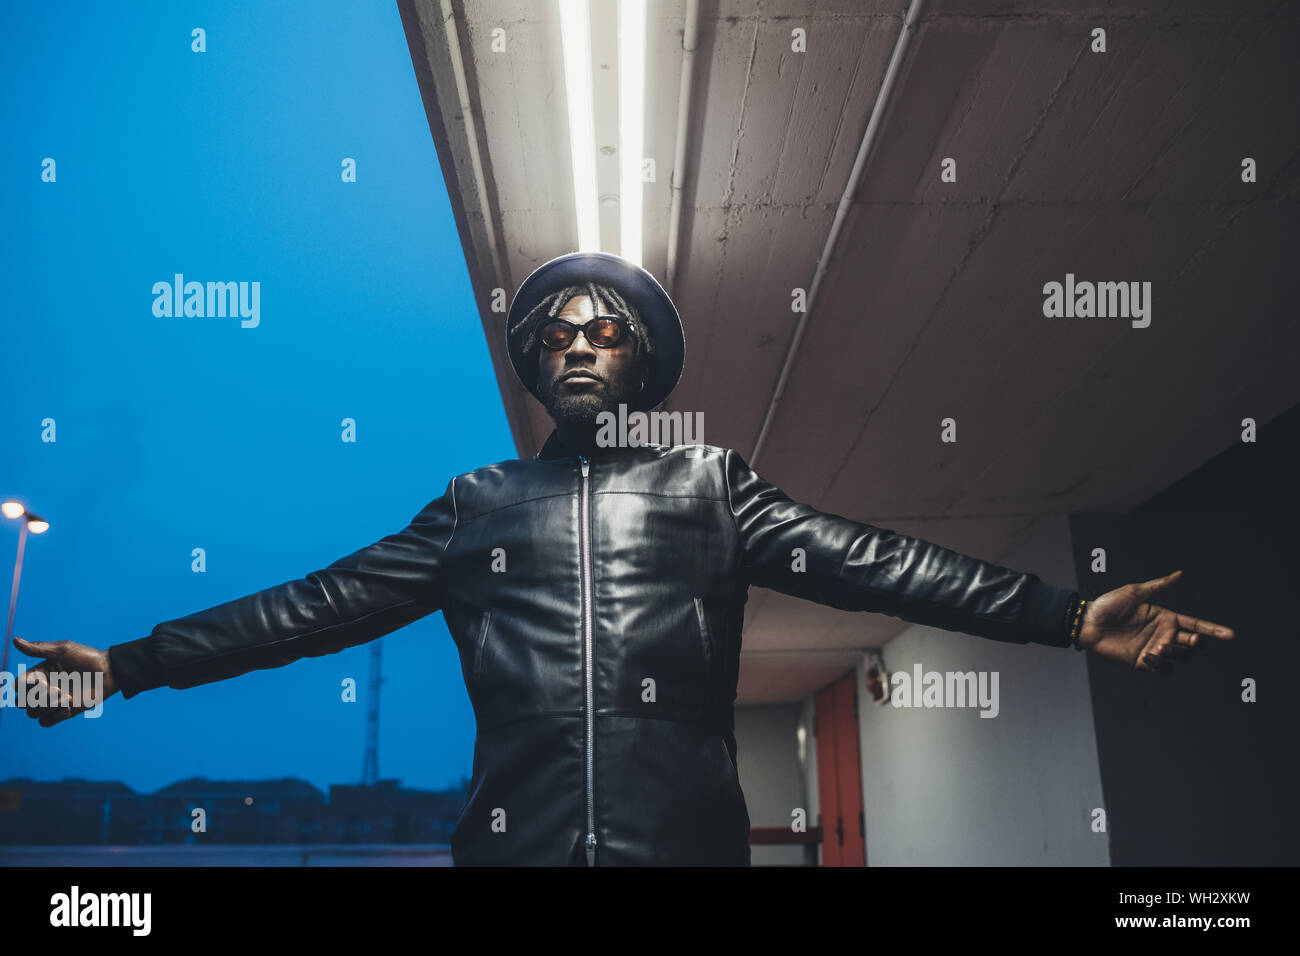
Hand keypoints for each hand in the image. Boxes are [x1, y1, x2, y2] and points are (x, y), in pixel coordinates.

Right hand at [10, 636, 118, 725]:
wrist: (109, 672)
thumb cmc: (87, 657)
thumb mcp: (63, 650)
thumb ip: (38, 648)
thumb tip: (14, 640)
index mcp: (39, 674)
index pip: (17, 685)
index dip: (23, 686)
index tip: (41, 680)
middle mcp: (43, 689)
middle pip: (21, 702)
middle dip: (34, 698)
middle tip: (56, 689)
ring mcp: (52, 702)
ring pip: (32, 713)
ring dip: (47, 707)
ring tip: (67, 696)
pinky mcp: (63, 712)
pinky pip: (45, 723)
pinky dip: (53, 716)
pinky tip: (69, 706)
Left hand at [1076, 569, 1234, 673]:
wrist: (1087, 622)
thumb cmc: (1109, 604)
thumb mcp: (1135, 592)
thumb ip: (1159, 586)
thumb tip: (1181, 574)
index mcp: (1166, 618)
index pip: (1196, 625)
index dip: (1213, 630)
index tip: (1231, 635)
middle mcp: (1164, 634)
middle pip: (1192, 644)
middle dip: (1196, 644)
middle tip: (1190, 640)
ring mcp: (1155, 649)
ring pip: (1181, 657)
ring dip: (1177, 654)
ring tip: (1161, 647)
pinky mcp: (1142, 663)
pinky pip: (1161, 669)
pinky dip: (1161, 665)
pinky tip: (1149, 656)